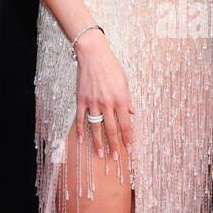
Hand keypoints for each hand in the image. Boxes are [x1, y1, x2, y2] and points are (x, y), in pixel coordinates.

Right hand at [74, 31, 134, 161]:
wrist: (93, 55)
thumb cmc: (111, 67)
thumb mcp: (124, 82)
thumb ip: (128, 100)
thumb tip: (132, 113)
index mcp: (121, 99)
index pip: (125, 124)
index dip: (127, 137)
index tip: (129, 147)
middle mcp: (108, 103)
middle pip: (111, 129)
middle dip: (114, 145)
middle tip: (115, 157)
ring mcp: (93, 103)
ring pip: (96, 128)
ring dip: (98, 143)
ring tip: (100, 154)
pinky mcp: (81, 100)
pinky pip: (81, 119)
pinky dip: (80, 130)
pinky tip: (81, 140)